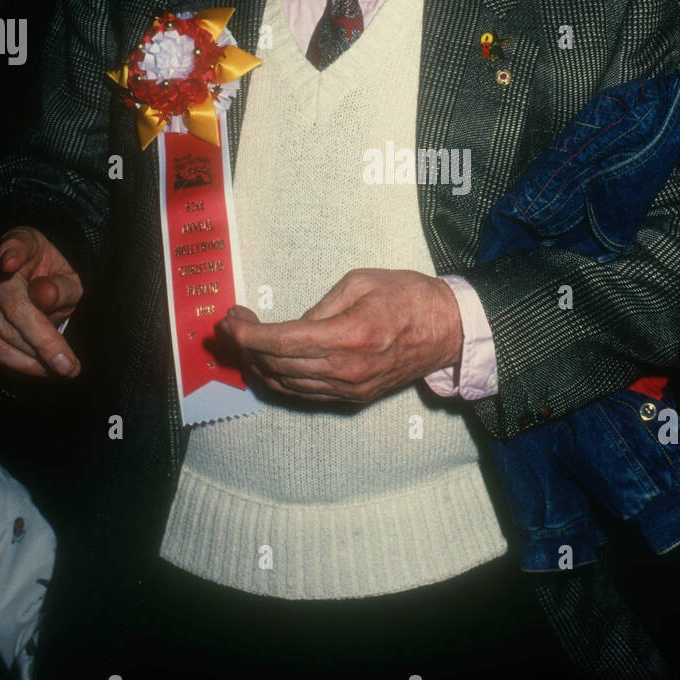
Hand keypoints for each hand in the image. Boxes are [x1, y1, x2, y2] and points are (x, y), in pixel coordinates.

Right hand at [0, 227, 82, 376]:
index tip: (9, 263)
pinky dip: (5, 359)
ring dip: (24, 357)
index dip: (10, 253)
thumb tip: (43, 296)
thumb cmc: (52, 282)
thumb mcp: (69, 282)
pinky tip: (30, 368)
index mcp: (21, 242)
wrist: (32, 286)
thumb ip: (61, 288)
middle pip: (11, 305)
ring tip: (55, 370)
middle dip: (41, 340)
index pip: (14, 246)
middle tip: (68, 366)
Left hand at [217, 269, 462, 404]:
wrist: (448, 331)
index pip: (281, 341)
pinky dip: (280, 378)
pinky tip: (269, 361)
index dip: (248, 334)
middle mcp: (346, 369)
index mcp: (348, 335)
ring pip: (286, 384)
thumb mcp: (361, 282)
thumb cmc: (408, 297)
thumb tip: (293, 327)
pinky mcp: (354, 397)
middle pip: (277, 364)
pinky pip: (305, 393)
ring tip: (246, 342)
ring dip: (259, 364)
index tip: (231, 321)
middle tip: (232, 326)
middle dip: (245, 346)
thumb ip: (321, 306)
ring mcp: (349, 388)